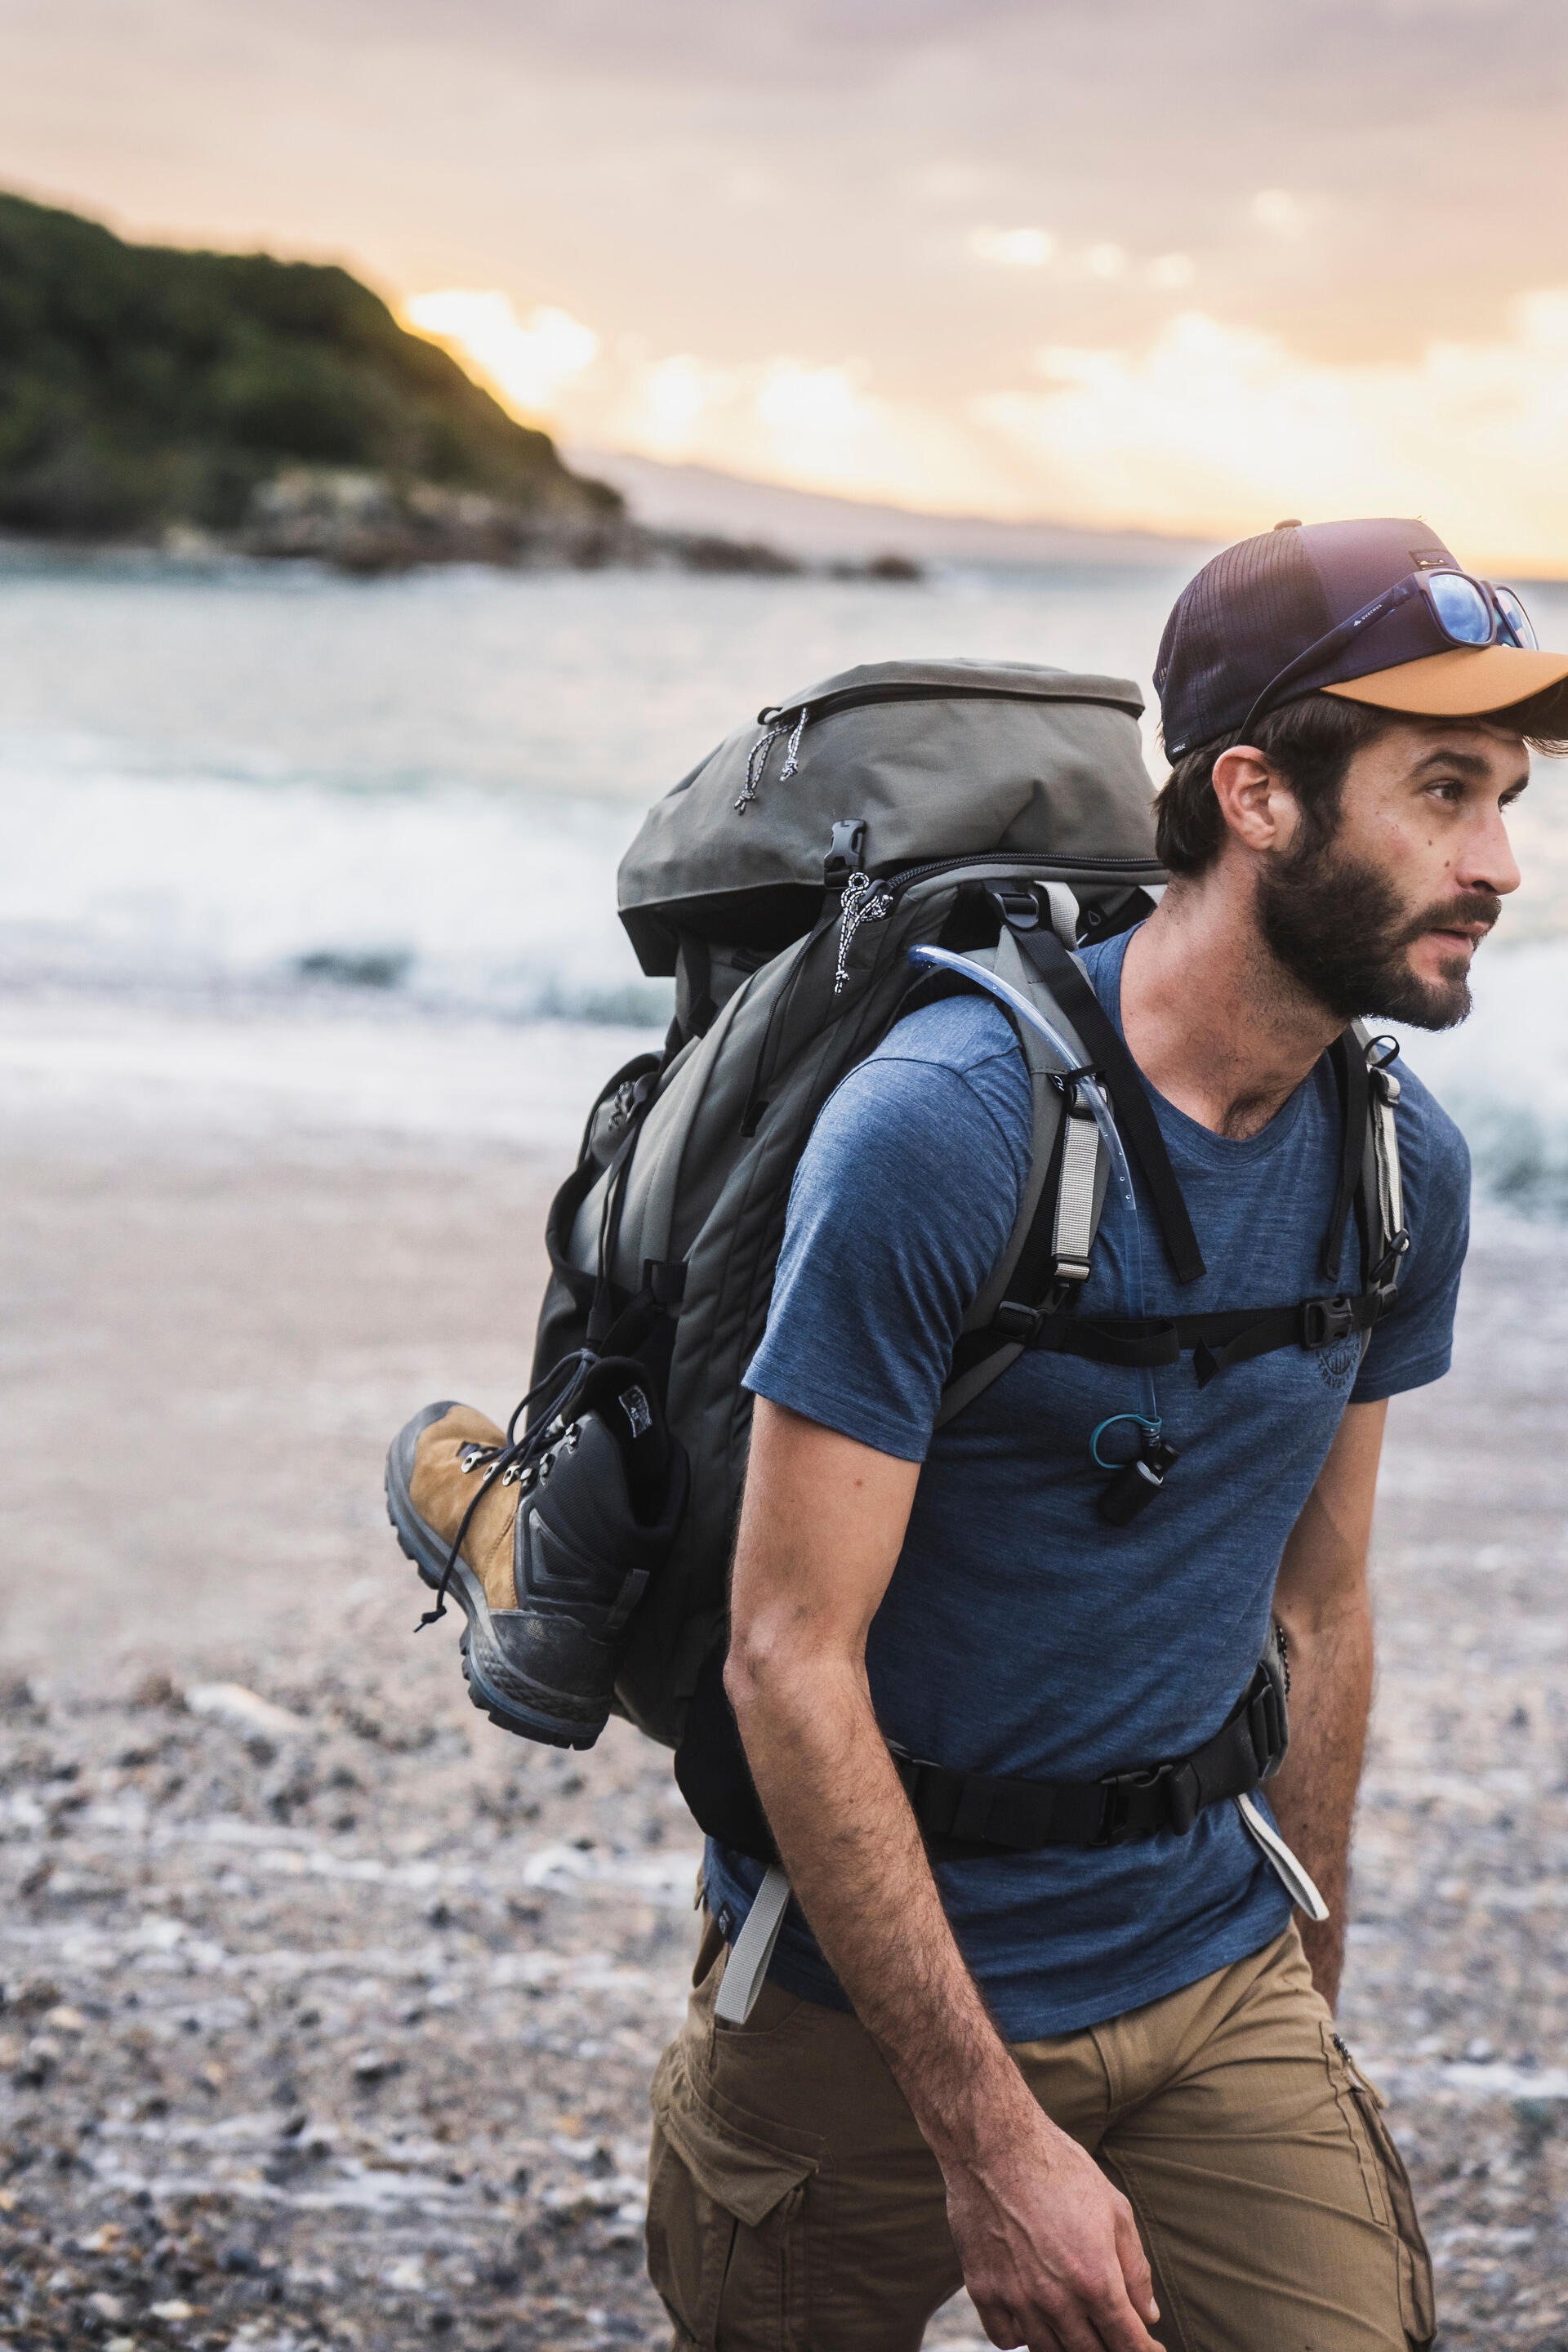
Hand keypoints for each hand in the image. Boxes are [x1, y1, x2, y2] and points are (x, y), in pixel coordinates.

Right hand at [942, 2093, 1160, 2351]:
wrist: (993, 2143)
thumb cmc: (1059, 2167)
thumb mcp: (1114, 2209)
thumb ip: (1135, 2268)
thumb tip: (1147, 2315)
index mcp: (1095, 2279)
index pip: (1128, 2344)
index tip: (1151, 2346)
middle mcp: (1056, 2299)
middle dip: (1108, 2350)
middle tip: (1113, 2335)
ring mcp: (1016, 2298)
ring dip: (1068, 2346)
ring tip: (1076, 2327)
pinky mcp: (982, 2289)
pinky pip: (1006, 2338)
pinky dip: (1023, 2336)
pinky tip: (1033, 2317)